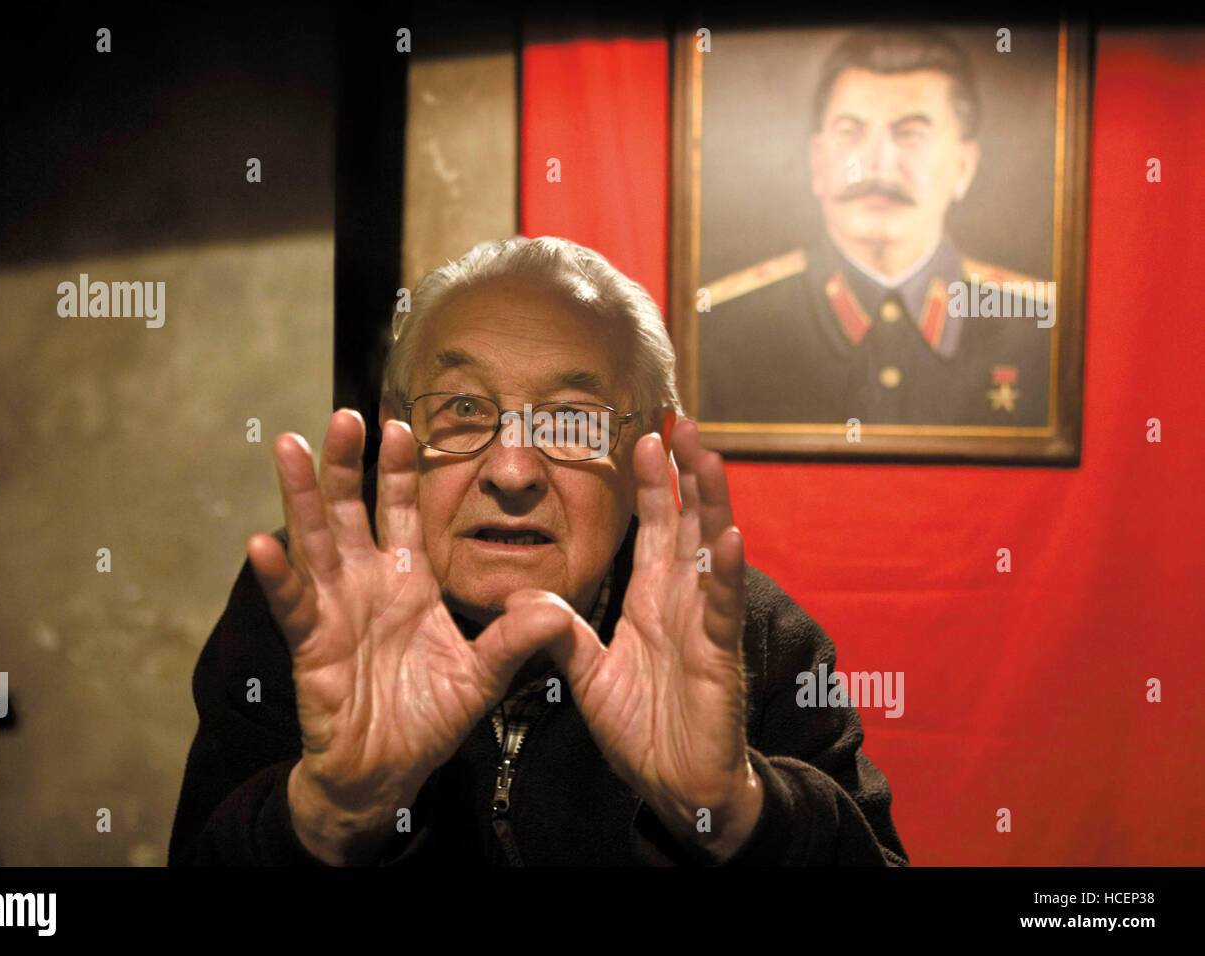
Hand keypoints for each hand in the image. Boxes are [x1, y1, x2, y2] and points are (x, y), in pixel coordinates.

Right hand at [247, 409, 573, 863]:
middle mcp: (367, 584)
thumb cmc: (430, 718)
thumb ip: (516, 640)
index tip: (402, 424)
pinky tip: (262, 543)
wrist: (388, 771)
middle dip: (346, 464)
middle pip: (351, 511)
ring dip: (301, 496)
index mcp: (408, 581)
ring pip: (315, 542)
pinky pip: (294, 603)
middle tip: (343, 415)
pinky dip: (278, 575)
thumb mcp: (483, 676)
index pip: (400, 512)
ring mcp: (335, 609)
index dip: (398, 470)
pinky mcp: (312, 644)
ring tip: (290, 448)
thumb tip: (558, 608)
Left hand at [546, 418, 760, 860]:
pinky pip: (722, 608)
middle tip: (680, 420)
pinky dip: (726, 572)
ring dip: (710, 503)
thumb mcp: (587, 673)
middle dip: (685, 472)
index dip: (652, 483)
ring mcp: (704, 624)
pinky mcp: (717, 656)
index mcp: (653, 599)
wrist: (674, 785)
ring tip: (706, 455)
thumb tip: (521, 599)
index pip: (654, 527)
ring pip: (712, 551)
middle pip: (687, 523)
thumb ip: (561, 634)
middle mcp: (683, 601)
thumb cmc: (640, 729)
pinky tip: (729, 535)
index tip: (646, 435)